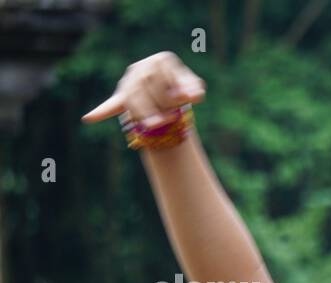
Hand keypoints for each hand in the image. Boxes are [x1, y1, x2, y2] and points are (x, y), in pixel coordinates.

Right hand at [82, 50, 205, 127]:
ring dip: (142, 113)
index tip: (181, 102)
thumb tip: (194, 95)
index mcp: (161, 61)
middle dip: (156, 104)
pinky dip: (101, 112)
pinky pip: (111, 105)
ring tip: (153, 126)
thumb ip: (195, 90)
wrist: (176, 93)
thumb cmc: (186, 89)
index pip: (159, 76)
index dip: (167, 90)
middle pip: (143, 86)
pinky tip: (89, 118)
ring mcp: (130, 82)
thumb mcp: (194, 89)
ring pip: (130, 99)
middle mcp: (141, 68)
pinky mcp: (124, 97)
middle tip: (169, 119)